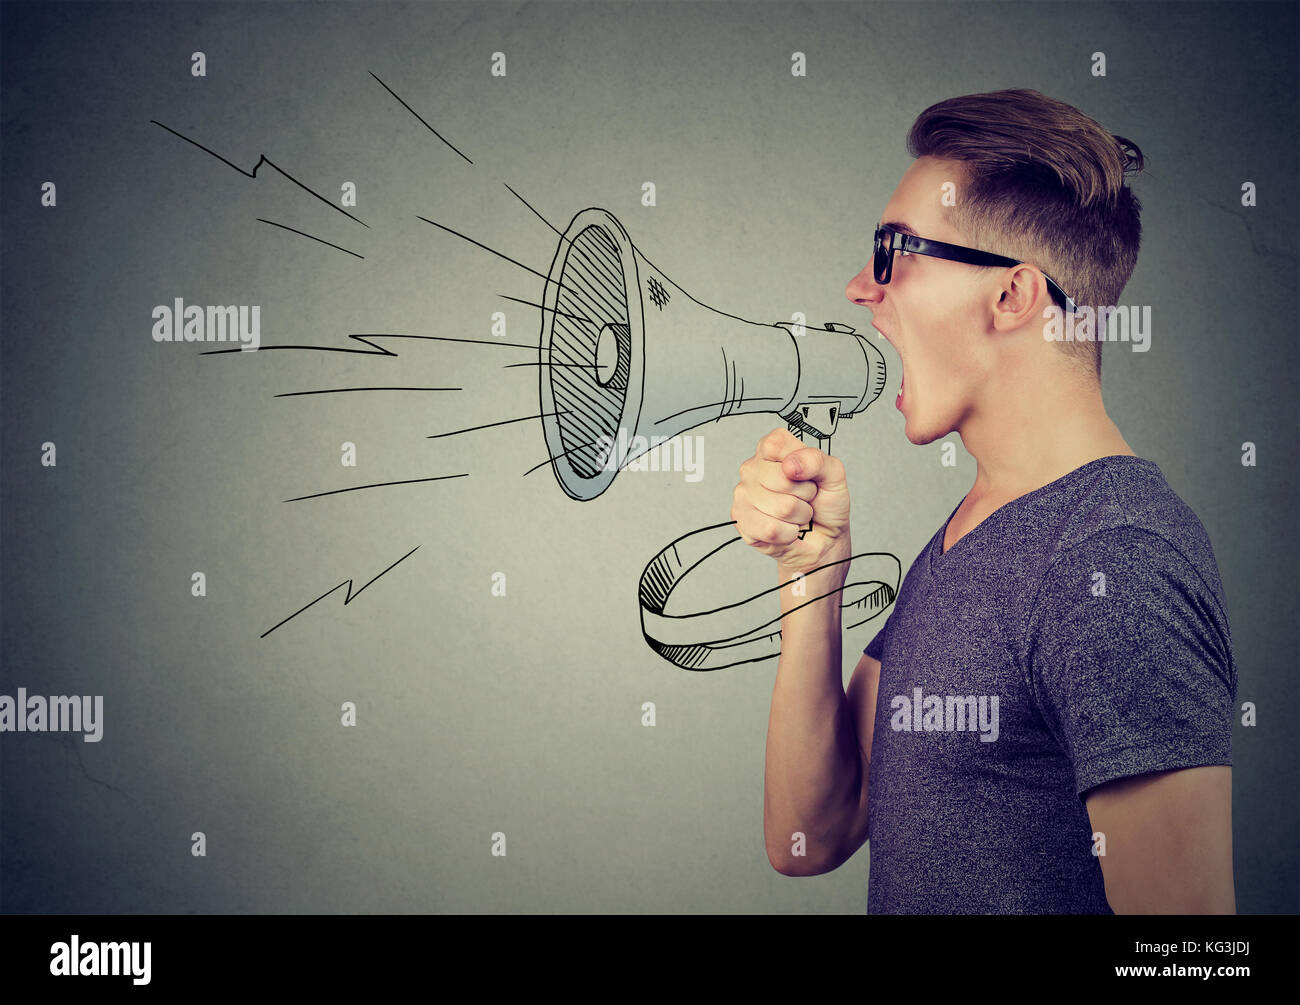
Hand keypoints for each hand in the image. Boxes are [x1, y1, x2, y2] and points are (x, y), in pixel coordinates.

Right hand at [731, 427, 851, 573]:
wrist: (824, 538)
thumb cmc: (825, 504)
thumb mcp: (833, 474)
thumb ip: (817, 460)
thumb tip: (790, 466)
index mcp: (772, 450)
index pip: (775, 445)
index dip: (800, 463)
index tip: (808, 474)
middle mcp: (753, 468)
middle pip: (781, 479)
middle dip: (804, 494)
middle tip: (804, 498)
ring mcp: (743, 495)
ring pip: (781, 507)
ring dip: (798, 516)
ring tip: (797, 514)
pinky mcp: (742, 521)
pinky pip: (771, 529)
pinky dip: (788, 533)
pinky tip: (787, 529)